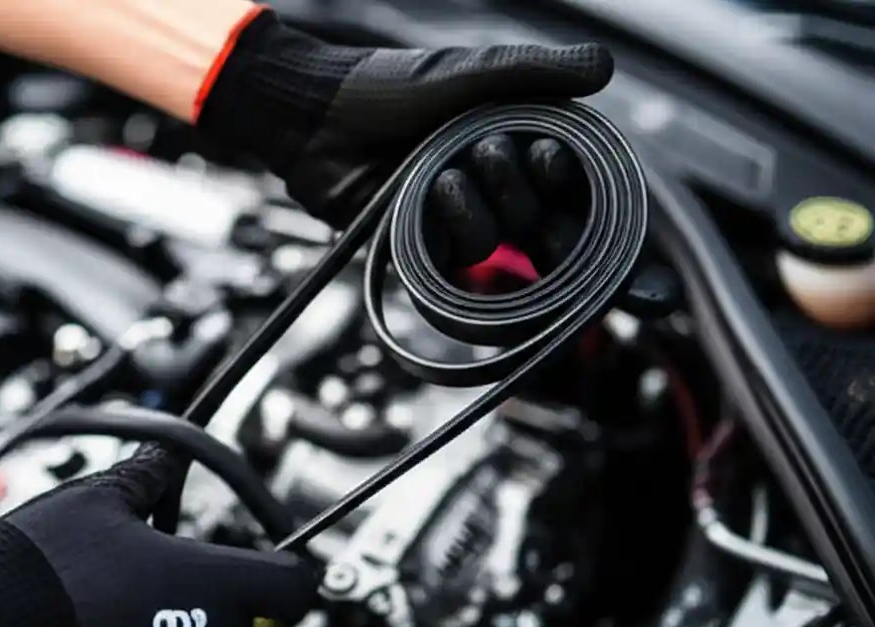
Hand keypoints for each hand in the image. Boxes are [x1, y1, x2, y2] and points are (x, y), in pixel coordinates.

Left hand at [198, 9, 612, 268]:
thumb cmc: (389, 87)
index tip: (548, 157)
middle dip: (515, 189)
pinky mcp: (424, 247)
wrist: (319, 120)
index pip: (567, 180)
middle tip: (485, 153)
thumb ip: (533, 70)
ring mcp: (457, 219)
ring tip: (440, 172)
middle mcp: (492, 187)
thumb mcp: (467, 72)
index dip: (566, 181)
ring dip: (474, 207)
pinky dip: (446, 228)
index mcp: (514, 143)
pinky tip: (427, 196)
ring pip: (495, 241)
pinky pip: (455, 261)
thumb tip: (606, 66)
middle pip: (536, 218)